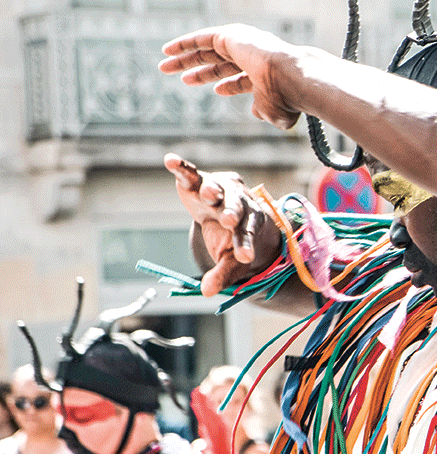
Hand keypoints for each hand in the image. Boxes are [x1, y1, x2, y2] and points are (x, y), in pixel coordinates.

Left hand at [159, 24, 303, 130]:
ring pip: (207, 51)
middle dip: (201, 71)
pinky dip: (185, 44)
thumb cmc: (285, 98)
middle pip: (220, 63)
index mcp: (264, 75)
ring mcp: (243, 45)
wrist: (291, 78)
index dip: (228, 85)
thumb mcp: (273, 111)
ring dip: (185, 58)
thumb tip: (255, 111)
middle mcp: (253, 57)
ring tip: (165, 65)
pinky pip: (202, 38)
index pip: (242, 78)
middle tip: (182, 78)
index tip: (216, 90)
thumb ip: (263, 111)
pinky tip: (168, 50)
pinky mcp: (230, 36)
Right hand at [164, 154, 280, 295]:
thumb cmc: (232, 235)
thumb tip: (207, 292)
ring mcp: (219, 189)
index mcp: (249, 223)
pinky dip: (181, 167)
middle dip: (233, 213)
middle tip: (230, 220)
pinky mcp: (199, 180)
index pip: (249, 235)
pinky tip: (170, 161)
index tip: (245, 257)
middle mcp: (238, 202)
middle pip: (237, 207)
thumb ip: (223, 273)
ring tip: (208, 194)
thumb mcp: (231, 256)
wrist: (229, 206)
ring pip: (217, 189)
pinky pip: (190, 172)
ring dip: (213, 190)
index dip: (246, 245)